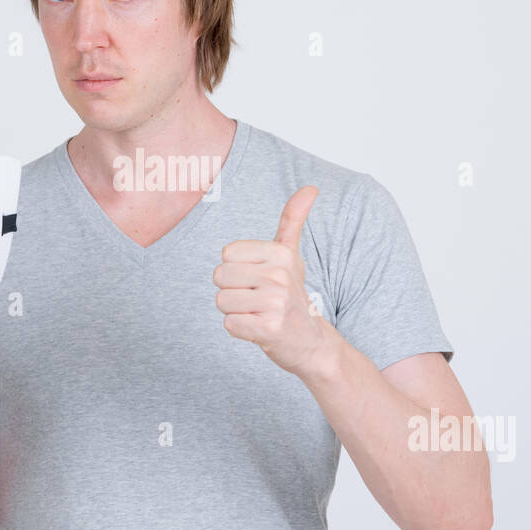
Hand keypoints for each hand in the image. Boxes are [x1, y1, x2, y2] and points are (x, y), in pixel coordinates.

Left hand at [213, 185, 330, 375]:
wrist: (310, 341)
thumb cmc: (292, 294)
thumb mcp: (291, 255)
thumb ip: (292, 220)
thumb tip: (311, 188)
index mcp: (281, 253)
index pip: (226, 254)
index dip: (236, 270)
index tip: (259, 280)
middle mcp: (280, 275)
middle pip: (220, 277)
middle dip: (233, 291)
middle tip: (258, 299)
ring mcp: (276, 303)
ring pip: (222, 301)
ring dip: (236, 312)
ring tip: (259, 313)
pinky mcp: (269, 329)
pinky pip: (229, 324)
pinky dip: (240, 330)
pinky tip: (259, 329)